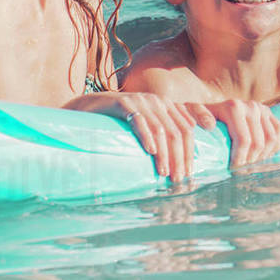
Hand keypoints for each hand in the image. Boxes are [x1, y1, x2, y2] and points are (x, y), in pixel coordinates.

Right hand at [67, 92, 215, 181]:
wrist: (90, 106)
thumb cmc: (120, 121)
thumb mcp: (146, 124)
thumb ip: (165, 134)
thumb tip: (183, 160)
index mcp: (167, 105)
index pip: (187, 129)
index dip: (190, 152)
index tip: (189, 173)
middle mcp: (157, 101)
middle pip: (176, 131)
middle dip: (180, 157)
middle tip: (178, 179)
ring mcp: (140, 100)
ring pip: (160, 129)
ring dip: (164, 154)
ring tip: (164, 172)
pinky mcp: (123, 103)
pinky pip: (139, 121)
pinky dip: (146, 136)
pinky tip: (150, 151)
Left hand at [205, 99, 279, 168]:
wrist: (215, 108)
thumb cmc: (203, 117)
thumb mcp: (195, 115)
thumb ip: (199, 116)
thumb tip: (211, 126)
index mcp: (233, 107)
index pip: (244, 140)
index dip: (241, 159)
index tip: (233, 170)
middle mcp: (250, 106)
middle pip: (258, 144)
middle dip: (250, 161)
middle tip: (241, 171)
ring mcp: (262, 109)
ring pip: (271, 140)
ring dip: (263, 156)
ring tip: (250, 163)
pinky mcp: (269, 113)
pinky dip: (274, 147)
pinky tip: (263, 155)